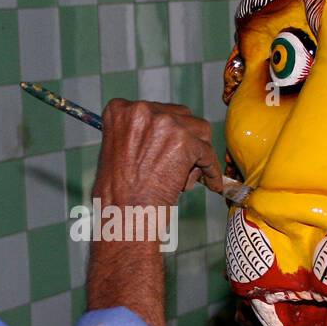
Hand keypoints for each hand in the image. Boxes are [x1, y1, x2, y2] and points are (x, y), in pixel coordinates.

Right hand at [91, 99, 222, 207]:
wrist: (123, 214)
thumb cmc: (116, 193)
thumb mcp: (114, 152)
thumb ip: (137, 137)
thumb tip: (163, 138)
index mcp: (120, 111)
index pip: (156, 111)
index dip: (167, 132)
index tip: (169, 147)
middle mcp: (142, 111)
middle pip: (181, 117)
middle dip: (185, 141)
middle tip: (180, 167)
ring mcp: (166, 124)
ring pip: (199, 132)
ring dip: (196, 155)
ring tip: (184, 180)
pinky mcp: (186, 142)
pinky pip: (208, 154)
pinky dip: (211, 170)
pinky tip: (212, 183)